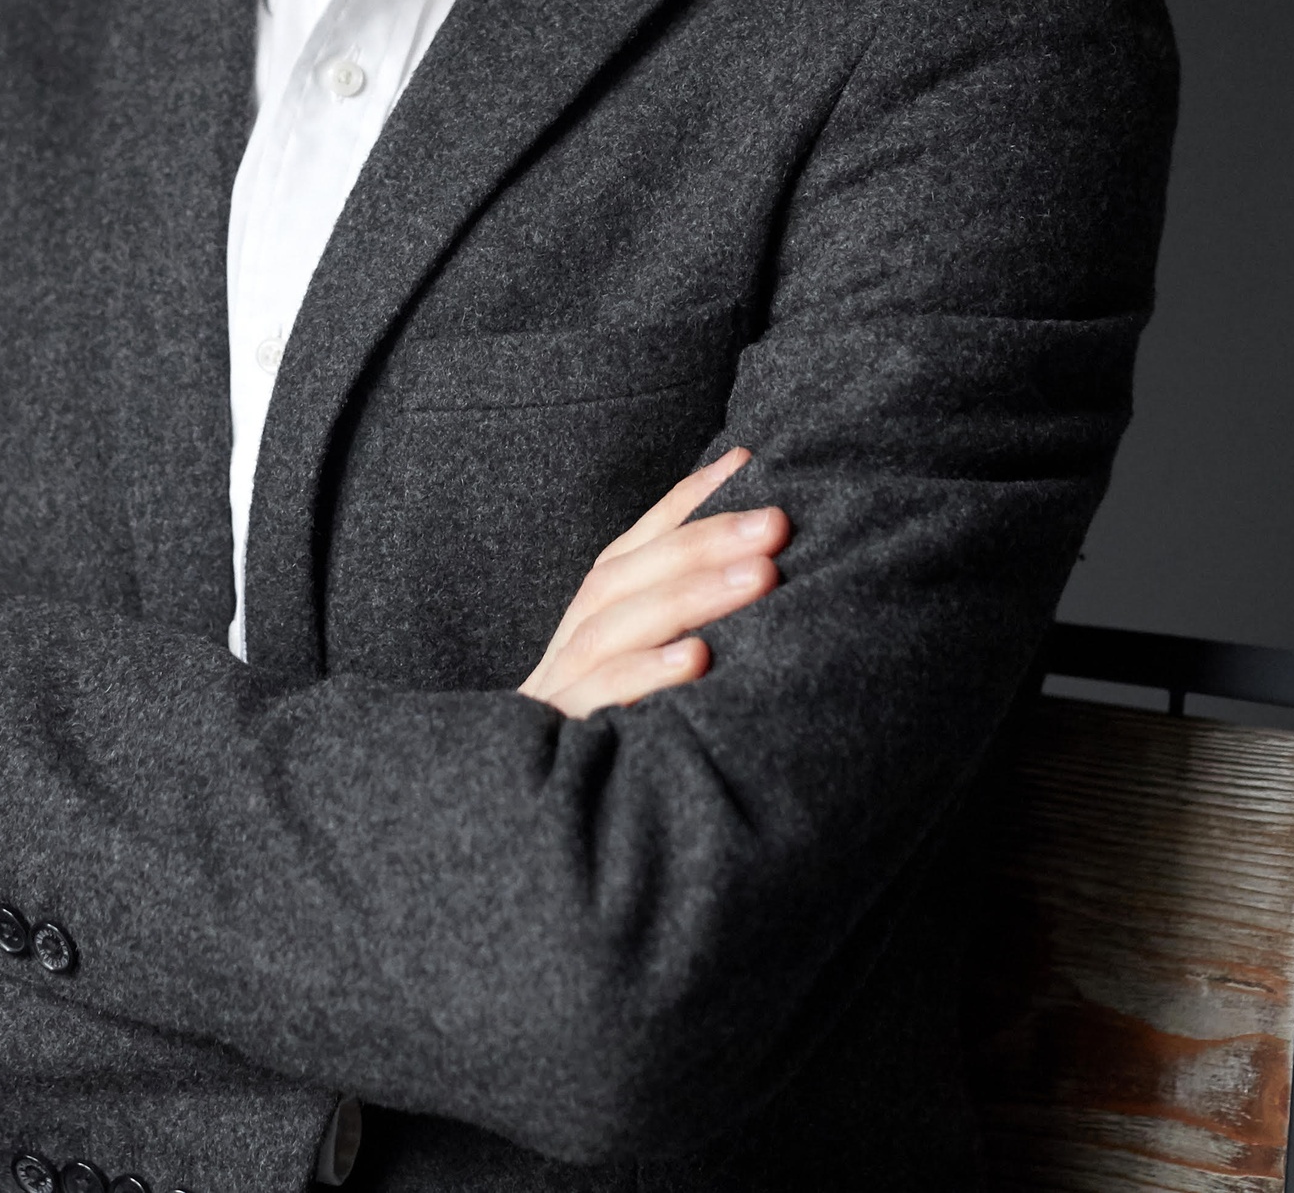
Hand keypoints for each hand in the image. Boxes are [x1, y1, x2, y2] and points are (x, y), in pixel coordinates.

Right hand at [519, 448, 787, 719]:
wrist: (515, 832)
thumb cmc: (603, 742)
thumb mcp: (635, 673)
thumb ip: (677, 621)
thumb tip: (757, 565)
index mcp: (591, 618)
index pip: (638, 542)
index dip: (689, 499)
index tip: (749, 460)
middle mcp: (571, 642)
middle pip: (629, 574)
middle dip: (706, 541)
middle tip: (778, 522)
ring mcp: (558, 690)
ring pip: (615, 625)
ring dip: (690, 595)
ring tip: (761, 576)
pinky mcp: (556, 743)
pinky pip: (597, 702)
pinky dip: (644, 674)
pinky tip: (697, 660)